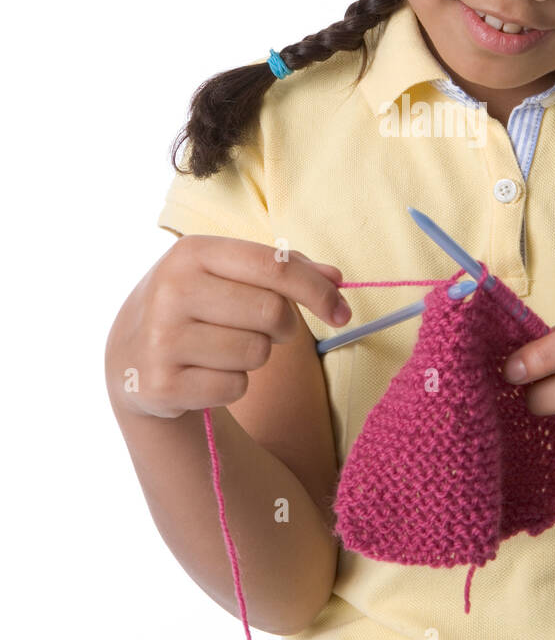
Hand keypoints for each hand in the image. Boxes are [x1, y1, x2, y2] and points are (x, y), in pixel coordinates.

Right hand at [104, 237, 350, 420]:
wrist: (129, 355)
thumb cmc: (196, 305)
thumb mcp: (227, 274)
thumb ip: (285, 270)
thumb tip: (336, 278)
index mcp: (193, 252)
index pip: (274, 266)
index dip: (317, 290)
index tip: (341, 311)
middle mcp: (172, 290)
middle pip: (271, 312)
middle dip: (283, 327)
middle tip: (267, 330)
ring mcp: (162, 338)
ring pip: (256, 353)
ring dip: (255, 356)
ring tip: (225, 348)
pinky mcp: (162, 384)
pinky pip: (235, 387)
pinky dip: (234, 384)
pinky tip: (206, 372)